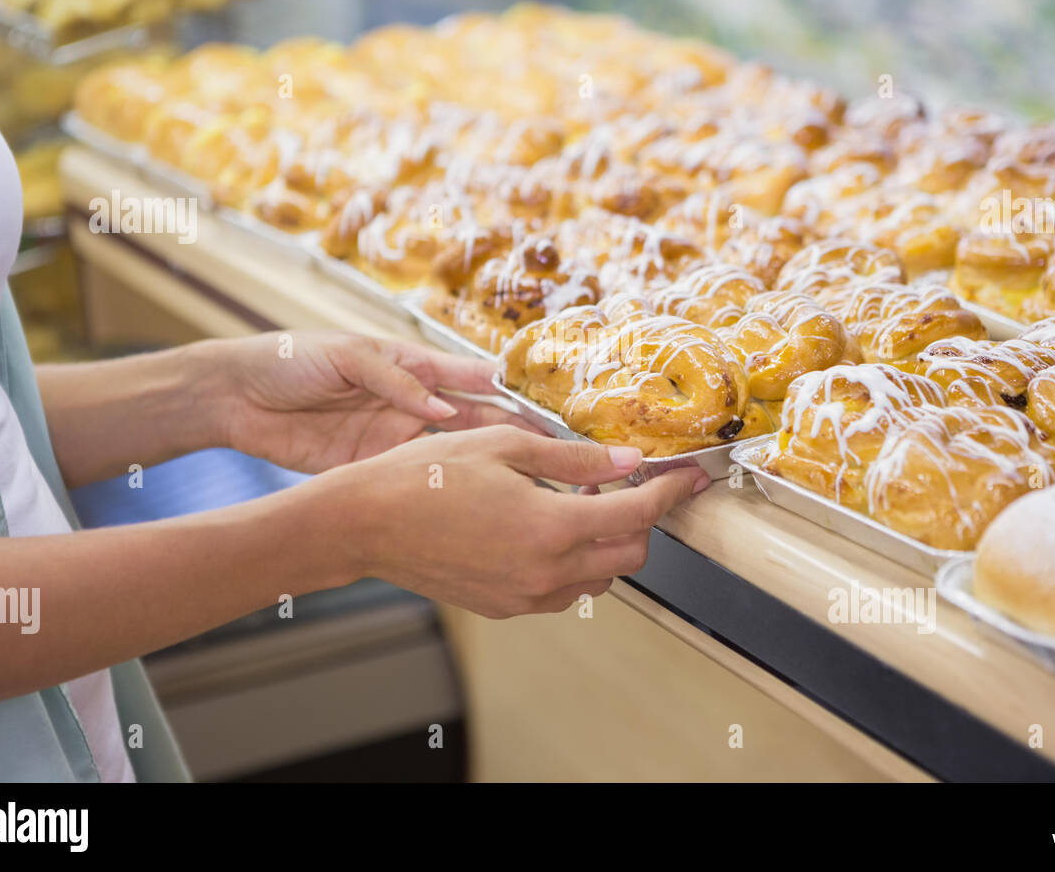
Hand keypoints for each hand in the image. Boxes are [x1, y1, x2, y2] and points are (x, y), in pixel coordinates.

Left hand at [207, 331, 536, 472]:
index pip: (474, 380)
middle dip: (517, 436)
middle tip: (558, 457)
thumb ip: (397, 382)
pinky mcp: (374, 468)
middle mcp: (413, 404)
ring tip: (531, 487)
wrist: (237, 396)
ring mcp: (396, 439)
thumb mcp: (347, 357)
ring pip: (458, 456)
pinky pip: (420, 481)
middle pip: (478, 422)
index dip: (511, 393)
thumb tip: (445, 411)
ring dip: (492, 469)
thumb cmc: (292, 358)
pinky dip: (449, 493)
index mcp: (412, 366)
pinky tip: (480, 509)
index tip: (550, 411)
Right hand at [299, 426, 710, 617]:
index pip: (638, 514)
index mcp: (551, 527)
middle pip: (630, 555)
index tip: (689, 478)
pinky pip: (563, 591)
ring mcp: (526, 596)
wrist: (365, 523)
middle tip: (629, 484)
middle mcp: (546, 572)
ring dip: (607, 543)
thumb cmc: (425, 476)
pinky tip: (549, 529)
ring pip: (600, 579)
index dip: (671, 493)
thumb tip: (627, 459)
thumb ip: (574, 459)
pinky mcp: (506, 607)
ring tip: (581, 503)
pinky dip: (574, 564)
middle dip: (642, 520)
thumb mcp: (506, 447)